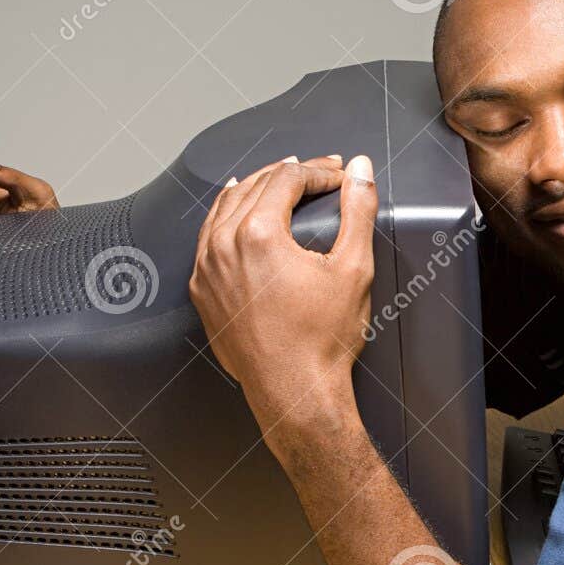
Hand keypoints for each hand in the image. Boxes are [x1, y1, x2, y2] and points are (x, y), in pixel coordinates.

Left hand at [189, 153, 378, 438]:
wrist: (294, 393)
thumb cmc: (322, 343)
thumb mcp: (353, 269)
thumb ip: (358, 212)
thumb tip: (360, 172)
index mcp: (258, 235)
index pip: (288, 179)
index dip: (319, 171)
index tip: (339, 176)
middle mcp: (223, 246)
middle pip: (255, 186)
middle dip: (291, 174)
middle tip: (320, 174)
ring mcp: (207, 269)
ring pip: (225, 207)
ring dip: (256, 188)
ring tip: (280, 181)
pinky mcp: (202, 291)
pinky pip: (208, 238)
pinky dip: (226, 217)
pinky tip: (238, 213)